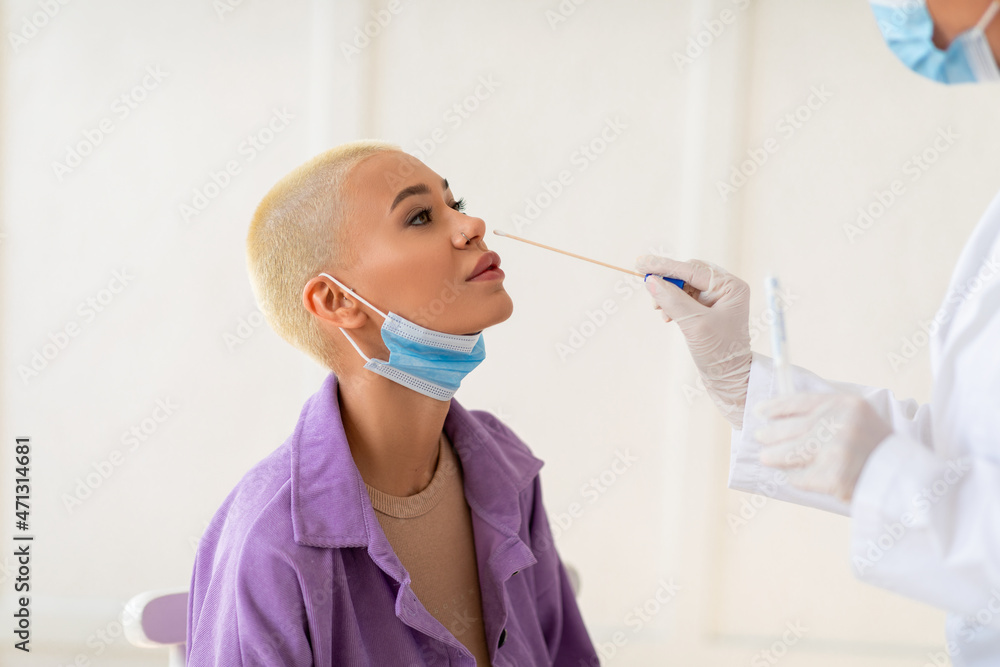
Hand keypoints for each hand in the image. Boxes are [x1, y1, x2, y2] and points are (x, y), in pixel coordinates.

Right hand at [635, 255, 751, 428]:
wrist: (729, 379)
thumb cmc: (719, 352)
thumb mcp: (694, 324)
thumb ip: (672, 300)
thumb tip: (651, 280)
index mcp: (731, 287)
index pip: (692, 269)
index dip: (665, 266)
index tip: (641, 263)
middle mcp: (726, 288)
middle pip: (688, 273)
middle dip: (667, 282)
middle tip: (651, 295)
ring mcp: (717, 299)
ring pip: (684, 285)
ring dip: (668, 294)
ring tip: (661, 311)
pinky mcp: (707, 310)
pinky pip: (684, 297)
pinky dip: (672, 303)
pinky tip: (667, 316)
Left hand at [754, 392, 892, 501]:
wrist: (904, 477)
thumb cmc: (875, 445)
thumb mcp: (858, 417)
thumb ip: (827, 412)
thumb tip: (783, 417)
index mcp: (845, 404)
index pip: (799, 401)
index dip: (775, 407)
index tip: (759, 411)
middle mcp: (839, 424)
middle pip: (790, 428)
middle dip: (770, 434)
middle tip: (759, 437)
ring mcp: (836, 450)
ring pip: (790, 453)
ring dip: (774, 456)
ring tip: (765, 457)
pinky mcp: (833, 476)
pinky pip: (801, 476)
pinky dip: (795, 477)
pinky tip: (791, 476)